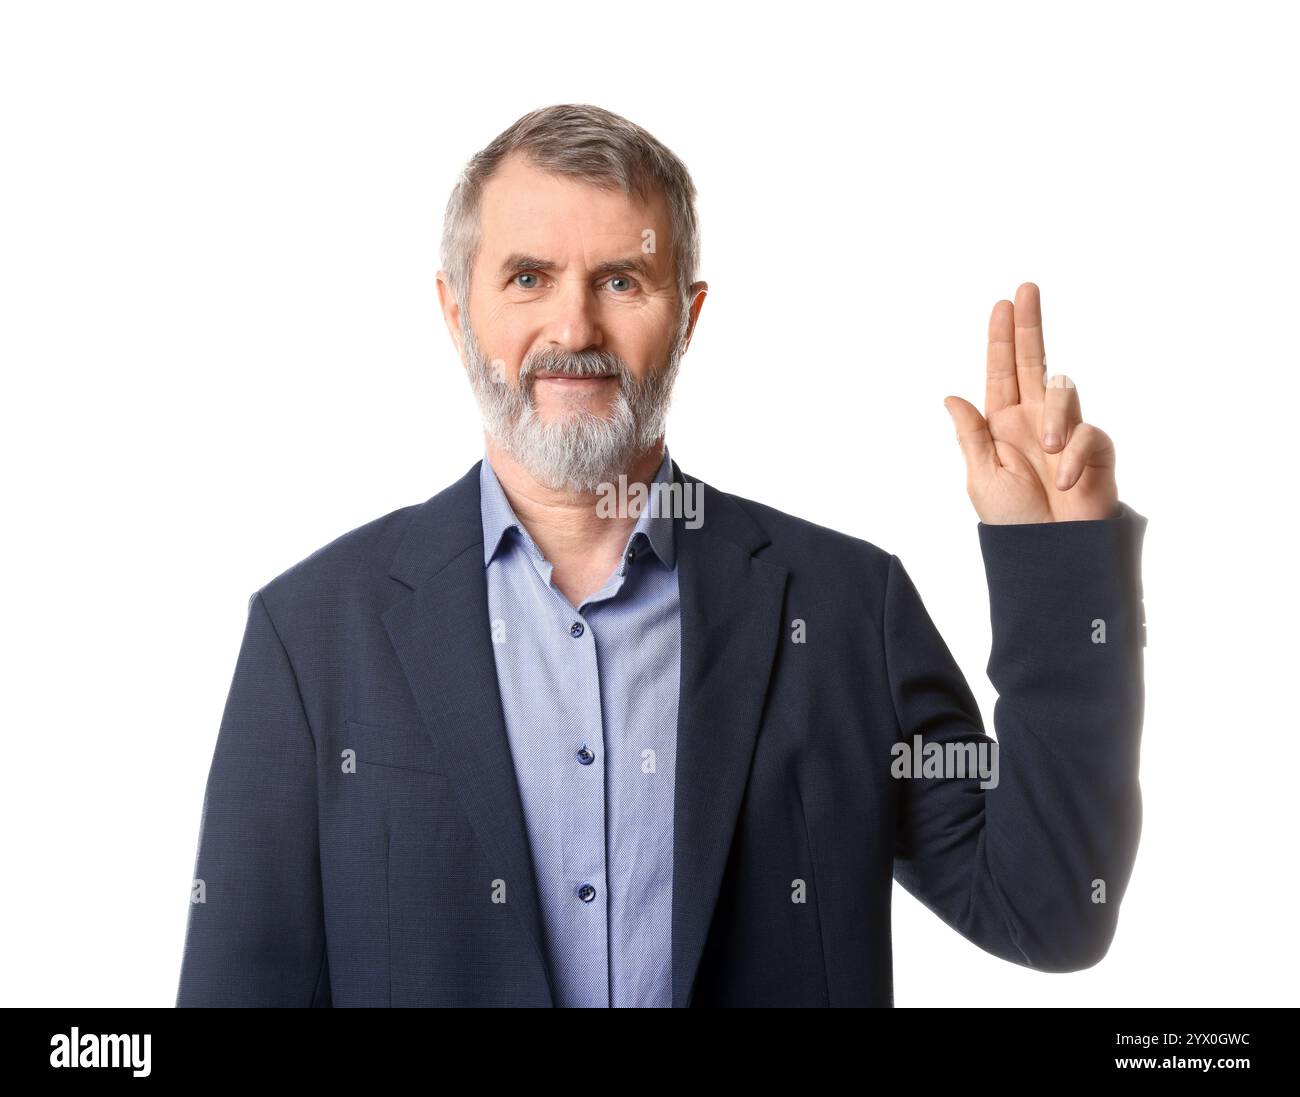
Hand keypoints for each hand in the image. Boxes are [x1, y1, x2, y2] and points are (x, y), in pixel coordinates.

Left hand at [943, 282, 1118, 523]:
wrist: (1049, 553)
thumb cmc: (1014, 521)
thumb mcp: (982, 478)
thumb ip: (972, 435)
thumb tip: (951, 396)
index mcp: (1002, 424)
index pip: (1001, 372)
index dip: (1002, 340)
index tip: (1003, 304)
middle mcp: (1034, 419)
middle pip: (1035, 361)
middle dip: (1029, 325)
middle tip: (1026, 290)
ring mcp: (1067, 431)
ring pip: (1064, 390)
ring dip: (1056, 414)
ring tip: (1049, 448)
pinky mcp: (1096, 449)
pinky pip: (1089, 433)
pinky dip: (1076, 456)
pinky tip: (1065, 481)